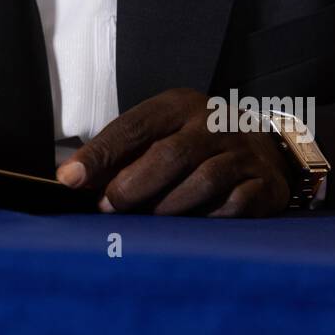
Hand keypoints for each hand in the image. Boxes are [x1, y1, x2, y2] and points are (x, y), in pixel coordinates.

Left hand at [56, 88, 291, 216]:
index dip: (101, 153)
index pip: (135, 126)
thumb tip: (71, 179)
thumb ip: (119, 155)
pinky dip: (208, 219)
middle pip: (171, 154)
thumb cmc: (194, 144)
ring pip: (204, 180)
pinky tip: (190, 228)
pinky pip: (234, 205)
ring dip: (168, 205)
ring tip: (146, 221)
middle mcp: (213, 122)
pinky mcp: (264, 183)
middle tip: (108, 208)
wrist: (265, 148)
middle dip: (133, 184)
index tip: (70, 179)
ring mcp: (243, 151)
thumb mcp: (159, 134)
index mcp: (179, 105)